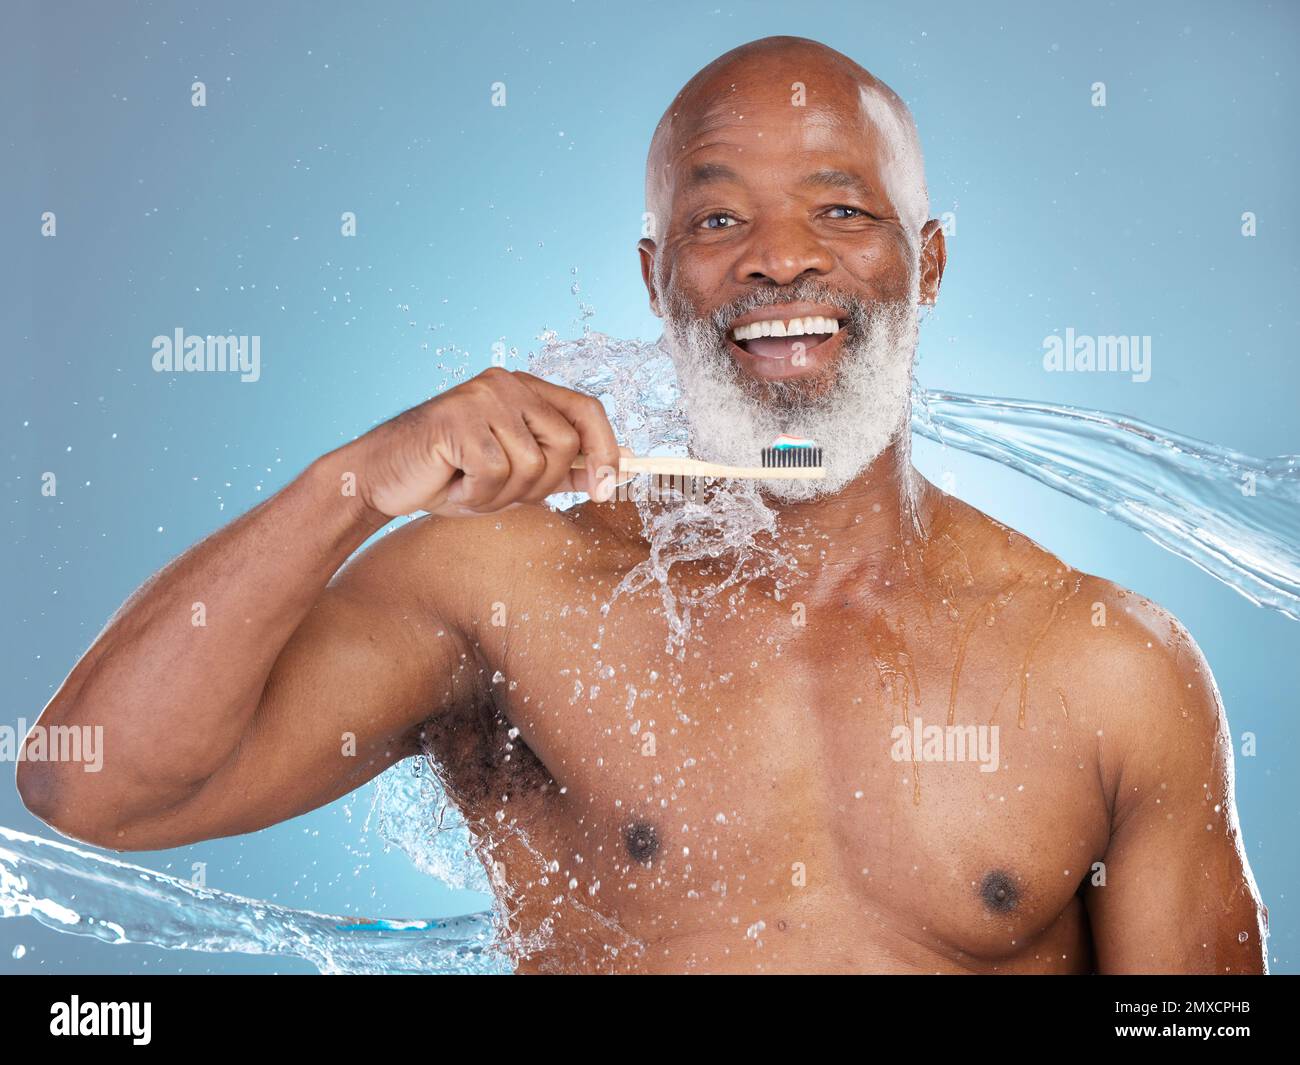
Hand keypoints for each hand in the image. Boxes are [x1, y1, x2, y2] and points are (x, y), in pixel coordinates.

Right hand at [351, 368, 621, 517]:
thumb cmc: (447, 477)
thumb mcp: (512, 477)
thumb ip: (557, 470)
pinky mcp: (460, 418)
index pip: (587, 410)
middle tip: (500, 491)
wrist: (381, 477)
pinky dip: (477, 495)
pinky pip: (496, 473)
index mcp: (524, 390)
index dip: (606, 450)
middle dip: (542, 484)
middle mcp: (507, 384)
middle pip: (565, 443)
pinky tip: (452, 484)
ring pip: (531, 464)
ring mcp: (483, 397)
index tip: (607, 488)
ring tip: (468, 485)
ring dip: (503, 494)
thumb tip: (609, 477)